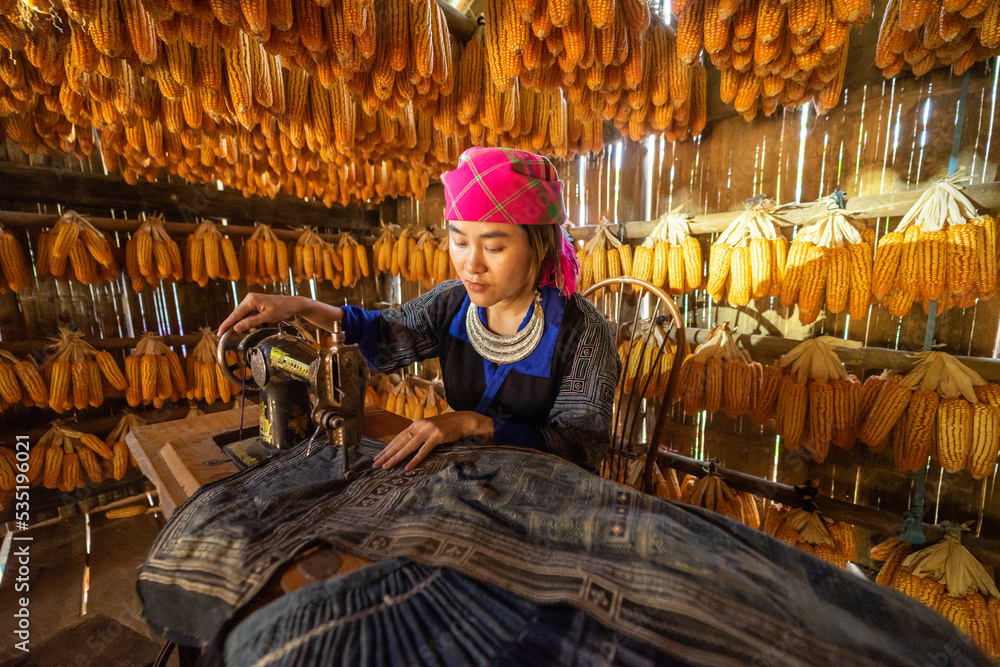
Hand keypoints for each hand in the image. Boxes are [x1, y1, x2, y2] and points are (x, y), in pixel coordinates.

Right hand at [217, 293, 303, 335]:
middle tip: (221, 334)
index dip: (226, 324)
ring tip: (228, 331)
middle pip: (236, 314)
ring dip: (237, 323)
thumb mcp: (267, 318)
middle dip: (229, 324)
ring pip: (241, 314)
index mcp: (251, 300)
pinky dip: (244, 320)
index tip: (219, 332)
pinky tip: (242, 326)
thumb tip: (236, 328)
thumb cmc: (282, 309)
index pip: (235, 314)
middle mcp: (249, 298)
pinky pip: (247, 313)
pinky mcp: (255, 303)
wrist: (292, 304)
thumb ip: (251, 322)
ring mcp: (252, 300)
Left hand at [373, 412, 493, 470]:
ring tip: (387, 466)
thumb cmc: (445, 427)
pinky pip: (424, 450)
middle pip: (400, 442)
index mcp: (415, 424)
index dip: (387, 448)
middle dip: (387, 454)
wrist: (462, 421)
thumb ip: (417, 433)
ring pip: (408, 447)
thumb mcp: (428, 428)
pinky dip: (415, 459)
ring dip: (396, 457)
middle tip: (376, 464)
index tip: (377, 457)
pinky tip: (408, 467)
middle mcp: (419, 425)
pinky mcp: (437, 437)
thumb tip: (405, 442)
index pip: (397, 438)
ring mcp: (428, 431)